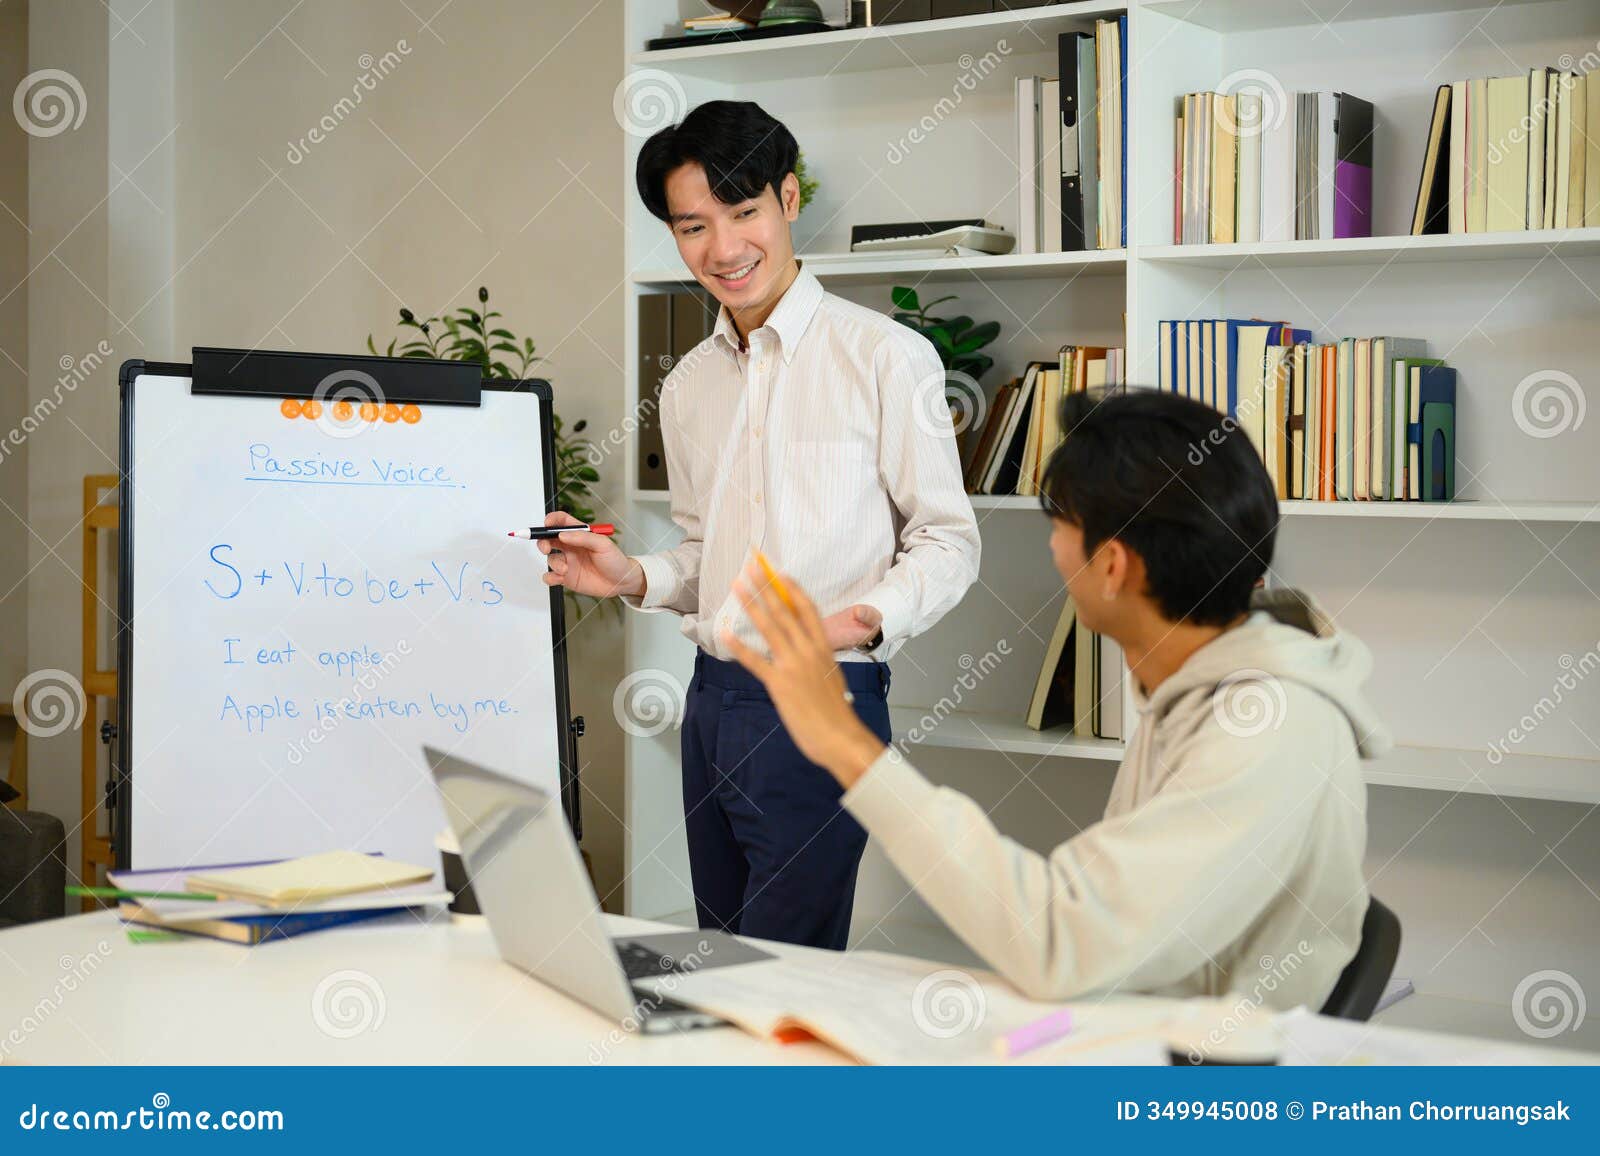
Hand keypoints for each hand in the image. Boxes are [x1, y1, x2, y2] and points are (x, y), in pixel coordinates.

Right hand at [537, 511, 644, 598]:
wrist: (621, 582)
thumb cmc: (614, 560)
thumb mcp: (603, 544)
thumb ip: (583, 537)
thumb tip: (562, 535)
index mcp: (579, 534)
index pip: (560, 521)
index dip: (551, 520)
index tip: (547, 524)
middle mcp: (570, 547)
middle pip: (548, 539)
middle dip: (542, 542)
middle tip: (546, 548)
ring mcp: (568, 562)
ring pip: (549, 559)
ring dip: (554, 564)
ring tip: (565, 570)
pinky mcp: (566, 577)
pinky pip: (550, 576)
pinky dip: (550, 577)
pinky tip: (560, 578)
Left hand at [720, 561, 887, 787]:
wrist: (839, 737)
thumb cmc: (836, 712)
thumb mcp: (832, 676)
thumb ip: (818, 659)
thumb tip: (808, 648)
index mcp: (824, 648)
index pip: (807, 609)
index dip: (792, 589)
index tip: (779, 573)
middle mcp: (808, 651)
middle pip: (784, 611)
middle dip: (766, 587)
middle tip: (752, 567)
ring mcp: (793, 666)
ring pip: (769, 628)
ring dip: (752, 604)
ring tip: (737, 586)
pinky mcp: (779, 684)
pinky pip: (755, 660)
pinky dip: (739, 646)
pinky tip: (725, 633)